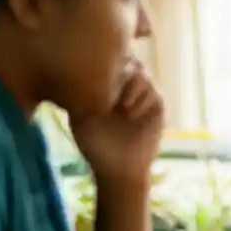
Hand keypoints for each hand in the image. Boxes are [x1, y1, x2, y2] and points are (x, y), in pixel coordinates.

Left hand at [71, 61, 164, 184]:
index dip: (106, 63)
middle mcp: (127, 87)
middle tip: (111, 89)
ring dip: (131, 87)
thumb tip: (73, 70)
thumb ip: (80, 94)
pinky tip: (130, 113)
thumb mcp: (79, 117)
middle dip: (121, 72)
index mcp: (108, 86)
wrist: (118, 169)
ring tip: (121, 106)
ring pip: (142, 74)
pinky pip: (153, 92)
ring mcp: (144, 96)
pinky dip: (141, 100)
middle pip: (129, 61)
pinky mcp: (157, 106)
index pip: (111, 61)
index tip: (95, 77)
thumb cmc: (95, 145)